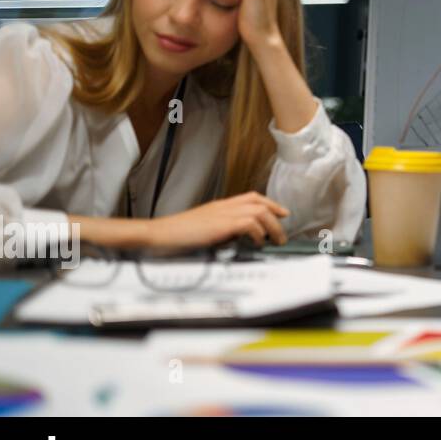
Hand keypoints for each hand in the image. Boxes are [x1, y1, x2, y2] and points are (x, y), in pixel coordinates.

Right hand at [146, 192, 289, 249]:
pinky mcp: (221, 224)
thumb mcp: (204, 230)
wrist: (157, 235)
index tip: (280, 213)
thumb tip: (238, 237)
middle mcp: (222, 206)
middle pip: (258, 201)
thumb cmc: (175, 235)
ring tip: (275, 240)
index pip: (250, 197)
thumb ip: (222, 230)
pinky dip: (258, 232)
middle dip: (276, 213)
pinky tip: (258, 242)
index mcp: (219, 205)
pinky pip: (250, 223)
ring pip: (259, 211)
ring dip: (272, 226)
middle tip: (283, 229)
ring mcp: (222, 213)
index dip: (269, 203)